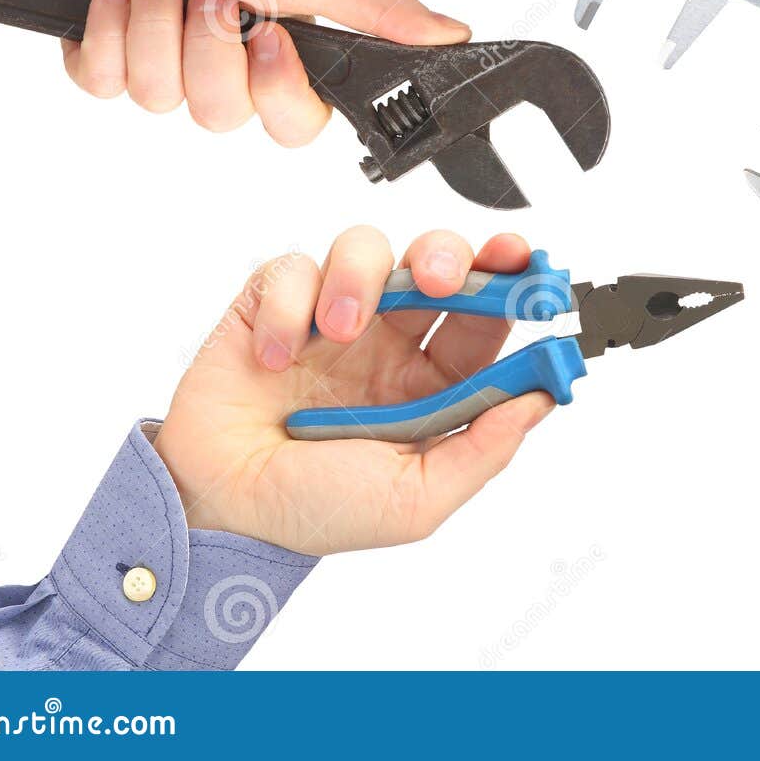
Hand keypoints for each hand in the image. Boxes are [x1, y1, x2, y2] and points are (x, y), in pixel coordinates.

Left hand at [50, 0, 468, 144]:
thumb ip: (378, 10)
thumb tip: (454, 33)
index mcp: (280, 58)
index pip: (294, 125)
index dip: (276, 91)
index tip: (268, 37)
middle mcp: (225, 70)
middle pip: (220, 115)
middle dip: (209, 45)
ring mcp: (163, 65)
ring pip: (159, 98)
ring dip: (157, 27)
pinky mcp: (103, 55)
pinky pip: (103, 82)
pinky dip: (109, 29)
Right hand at [152, 227, 551, 555]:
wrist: (218, 512)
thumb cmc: (315, 509)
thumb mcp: (415, 501)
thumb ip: (483, 450)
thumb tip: (541, 401)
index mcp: (431, 382)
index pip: (485, 317)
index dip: (511, 287)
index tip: (530, 270)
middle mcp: (388, 341)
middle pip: (436, 263)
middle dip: (447, 254)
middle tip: (441, 278)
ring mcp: (331, 319)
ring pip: (367, 248)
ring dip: (359, 278)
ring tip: (338, 331)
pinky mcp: (274, 305)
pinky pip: (294, 268)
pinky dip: (289, 307)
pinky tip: (277, 359)